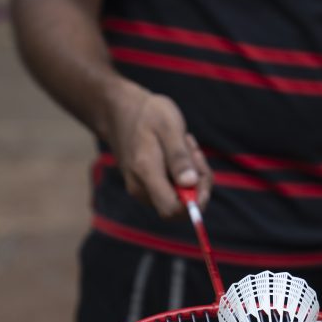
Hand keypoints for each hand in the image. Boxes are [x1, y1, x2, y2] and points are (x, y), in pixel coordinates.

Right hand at [98, 81, 212, 217]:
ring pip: (179, 197)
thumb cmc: (147, 114)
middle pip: (181, 206)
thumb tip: (190, 183)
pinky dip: (183, 174)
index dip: (195, 203)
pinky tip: (177, 151)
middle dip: (197, 183)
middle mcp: (141, 189)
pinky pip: (173, 189)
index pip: (172, 209)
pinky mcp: (147, 188)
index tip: (202, 177)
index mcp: (146, 173)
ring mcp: (143, 190)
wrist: (119, 112)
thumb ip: (178, 157)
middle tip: (193, 151)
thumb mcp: (168, 126)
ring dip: (192, 175)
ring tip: (184, 145)